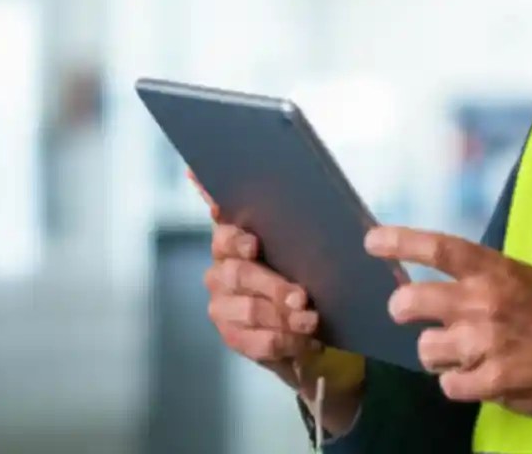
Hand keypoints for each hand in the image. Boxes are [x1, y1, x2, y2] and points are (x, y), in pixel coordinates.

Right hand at [191, 172, 364, 434]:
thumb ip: (289, 221)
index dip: (236, 239)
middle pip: (239, 274)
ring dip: (283, 317)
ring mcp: (222, 307)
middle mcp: (220, 272)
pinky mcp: (233, 337)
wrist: (304, 325)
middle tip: (302, 297)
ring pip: (249, 310)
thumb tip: (245, 188)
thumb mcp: (301, 245)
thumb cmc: (300, 273)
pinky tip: (307, 341)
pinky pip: (257, 342)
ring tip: (311, 320)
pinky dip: (285, 342)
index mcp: (231, 244)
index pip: (223, 234)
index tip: (255, 245)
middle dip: (273, 286)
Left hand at [365, 226, 531, 432]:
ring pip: (424, 349)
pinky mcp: (489, 381)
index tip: (371, 241)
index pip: (438, 249)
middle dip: (402, 310)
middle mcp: (484, 303)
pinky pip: (446, 383)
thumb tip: (432, 272)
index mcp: (494, 272)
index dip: (400, 242)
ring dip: (437, 354)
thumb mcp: (522, 279)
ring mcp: (484, 344)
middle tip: (411, 314)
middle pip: (408, 302)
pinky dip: (458, 383)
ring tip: (462, 353)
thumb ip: (480, 275)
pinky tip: (478, 376)